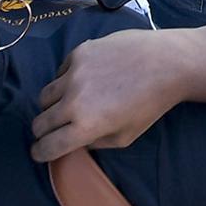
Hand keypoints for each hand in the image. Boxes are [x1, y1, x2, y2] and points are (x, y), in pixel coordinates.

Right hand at [30, 28, 191, 160]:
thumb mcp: (125, 136)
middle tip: (52, 131)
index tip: (41, 151)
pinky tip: (83, 82)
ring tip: (67, 105)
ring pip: (44, 97)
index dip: (40, 152)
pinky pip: (59, 73)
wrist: (166, 63)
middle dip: (43, 131)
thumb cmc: (150, 104)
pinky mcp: (78, 53)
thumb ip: (94, 143)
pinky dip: (64, 81)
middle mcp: (73, 100)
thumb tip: (73, 142)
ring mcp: (74, 74)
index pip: (47, 146)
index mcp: (85, 126)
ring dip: (51, 106)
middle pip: (39, 123)